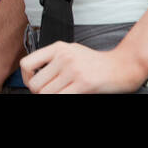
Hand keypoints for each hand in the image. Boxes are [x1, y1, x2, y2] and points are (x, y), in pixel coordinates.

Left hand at [20, 41, 145, 93]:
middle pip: (35, 83)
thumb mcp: (71, 51)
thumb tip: (34, 75)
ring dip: (50, 97)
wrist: (121, 66)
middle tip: (48, 93)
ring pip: (46, 93)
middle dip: (39, 93)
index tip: (32, 83)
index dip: (26, 78)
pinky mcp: (83, 83)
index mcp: (58, 48)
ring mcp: (73, 70)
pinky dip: (60, 99)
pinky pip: (61, 97)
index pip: (27, 63)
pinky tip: (67, 96)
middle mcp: (63, 57)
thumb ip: (53, 59)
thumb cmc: (96, 62)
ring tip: (58, 94)